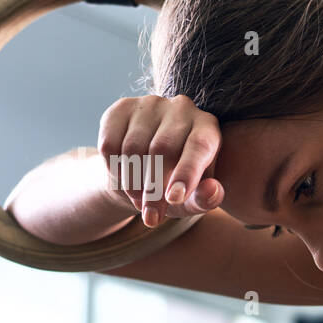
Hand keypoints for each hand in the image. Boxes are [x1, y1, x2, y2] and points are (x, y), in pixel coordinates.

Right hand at [98, 94, 224, 226]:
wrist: (147, 169)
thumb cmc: (181, 185)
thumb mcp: (195, 197)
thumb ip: (207, 198)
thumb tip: (212, 190)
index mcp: (208, 127)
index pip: (199, 147)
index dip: (186, 173)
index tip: (174, 200)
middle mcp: (182, 108)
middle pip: (163, 149)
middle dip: (154, 190)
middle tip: (152, 218)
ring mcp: (151, 104)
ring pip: (133, 147)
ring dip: (132, 183)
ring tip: (138, 201)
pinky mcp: (122, 107)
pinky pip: (110, 143)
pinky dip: (113, 170)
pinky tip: (124, 180)